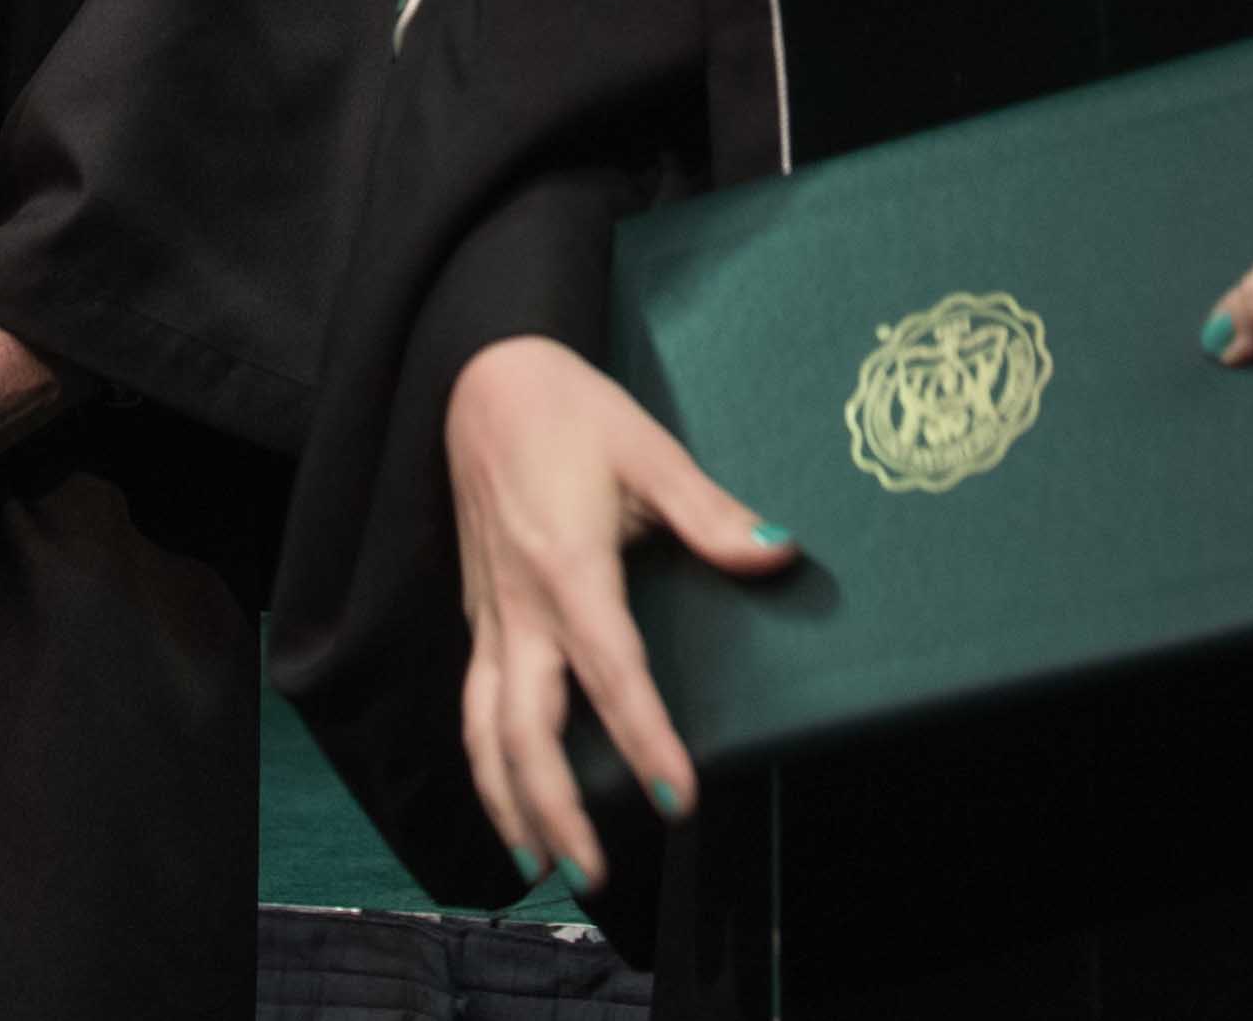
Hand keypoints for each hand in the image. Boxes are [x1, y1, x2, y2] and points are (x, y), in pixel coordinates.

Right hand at [439, 335, 796, 893]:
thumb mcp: (648, 449)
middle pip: (525, 731)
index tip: (677, 799)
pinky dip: (485, 762)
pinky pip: (472, 704)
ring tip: (538, 867)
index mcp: (568, 569)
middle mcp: (520, 607)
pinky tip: (506, 795)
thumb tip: (780, 549)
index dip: (645, 741)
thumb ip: (710, 513)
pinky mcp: (477, 614)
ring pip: (483, 730)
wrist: (482, 379)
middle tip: (596, 874)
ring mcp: (491, 616)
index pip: (612, 675)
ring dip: (508, 802)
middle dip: (555, 809)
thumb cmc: (570, 411)